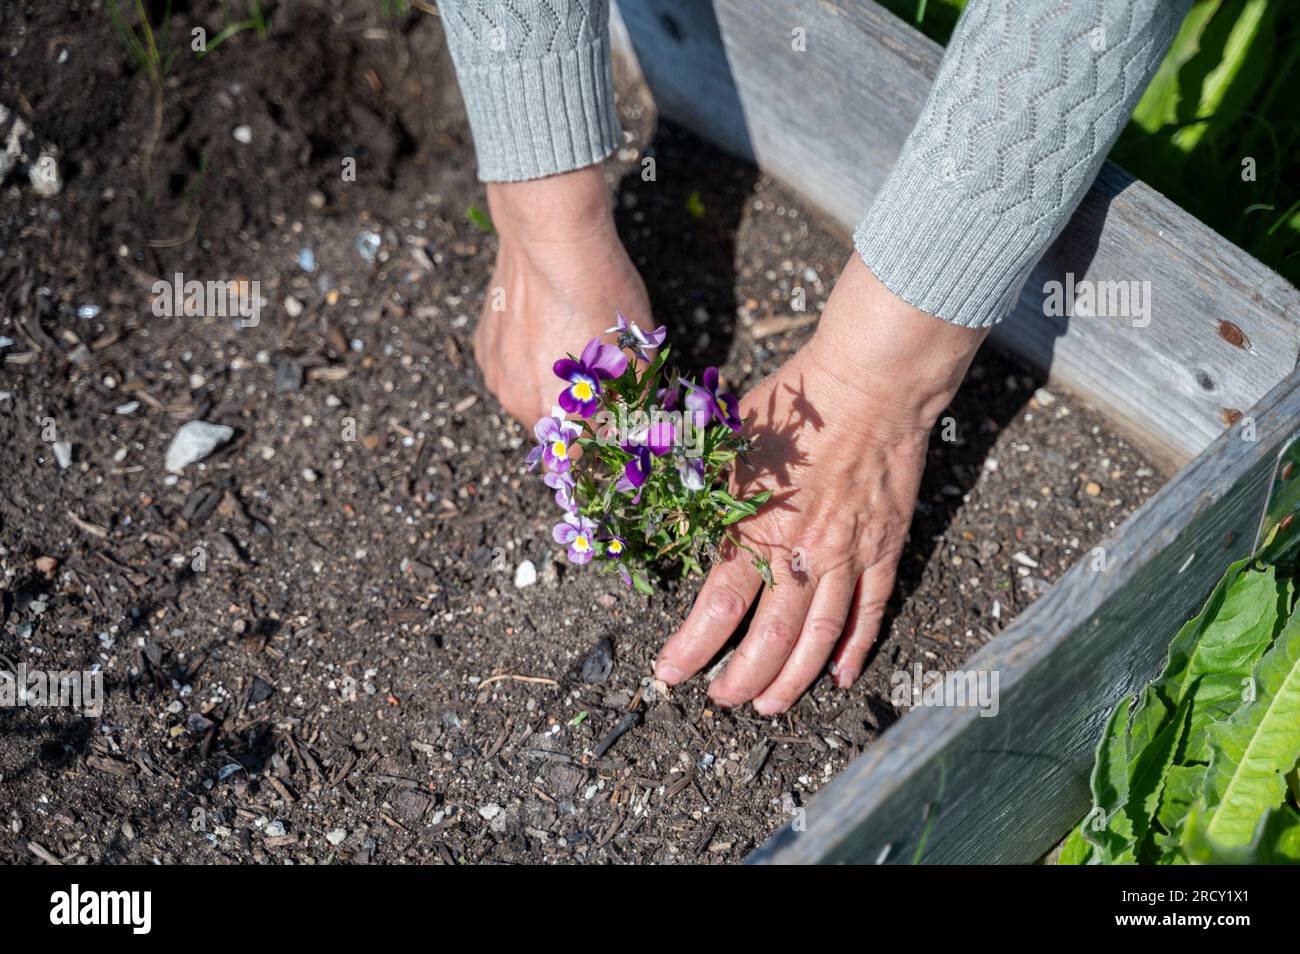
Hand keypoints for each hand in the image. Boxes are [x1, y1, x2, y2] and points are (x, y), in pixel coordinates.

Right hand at [473, 165, 655, 424]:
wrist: (550, 239)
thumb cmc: (602, 297)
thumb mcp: (637, 357)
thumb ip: (632, 407)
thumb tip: (636, 431)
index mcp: (558, 416)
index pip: (575, 459)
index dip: (597, 447)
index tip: (614, 429)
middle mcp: (519, 404)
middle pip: (552, 428)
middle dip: (576, 414)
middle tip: (602, 379)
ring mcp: (496, 375)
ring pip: (529, 395)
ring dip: (550, 384)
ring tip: (575, 343)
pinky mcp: (483, 345)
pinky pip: (511, 367)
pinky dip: (528, 357)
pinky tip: (548, 325)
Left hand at [654, 256, 986, 712]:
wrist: (871, 381)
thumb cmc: (794, 402)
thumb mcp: (728, 442)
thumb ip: (703, 491)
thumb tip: (664, 522)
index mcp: (757, 525)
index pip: (719, 606)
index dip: (692, 649)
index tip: (669, 674)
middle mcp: (803, 551)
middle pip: (770, 637)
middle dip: (742, 679)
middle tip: (722, 701)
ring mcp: (849, 554)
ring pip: (820, 637)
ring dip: (794, 679)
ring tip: (771, 705)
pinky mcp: (885, 548)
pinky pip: (871, 611)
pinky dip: (856, 648)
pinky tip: (841, 677)